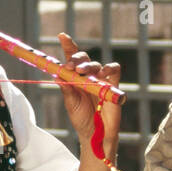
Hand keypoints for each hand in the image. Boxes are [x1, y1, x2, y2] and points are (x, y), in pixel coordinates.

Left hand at [57, 32, 121, 158]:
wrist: (95, 134)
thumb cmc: (81, 119)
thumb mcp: (70, 103)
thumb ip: (66, 89)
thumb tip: (56, 74)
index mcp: (75, 78)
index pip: (72, 58)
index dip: (68, 45)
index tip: (62, 36)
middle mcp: (88, 76)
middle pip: (84, 59)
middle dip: (77, 58)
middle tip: (70, 66)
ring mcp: (101, 80)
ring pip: (97, 64)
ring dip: (89, 65)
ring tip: (81, 72)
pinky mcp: (113, 86)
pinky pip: (114, 71)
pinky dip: (109, 68)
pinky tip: (102, 73)